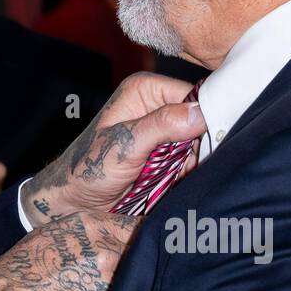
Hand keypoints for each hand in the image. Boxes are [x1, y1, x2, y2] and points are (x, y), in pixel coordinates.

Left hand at [21, 73, 204, 226]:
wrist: (76, 200)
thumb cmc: (88, 168)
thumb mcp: (125, 144)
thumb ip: (161, 126)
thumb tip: (200, 113)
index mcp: (145, 90)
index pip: (195, 93)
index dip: (209, 114)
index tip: (214, 137)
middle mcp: (158, 106)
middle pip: (203, 119)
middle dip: (202, 142)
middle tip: (187, 162)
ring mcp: (165, 132)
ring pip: (202, 143)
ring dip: (197, 161)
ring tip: (177, 174)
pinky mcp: (169, 154)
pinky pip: (194, 160)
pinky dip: (191, 172)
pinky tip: (178, 181)